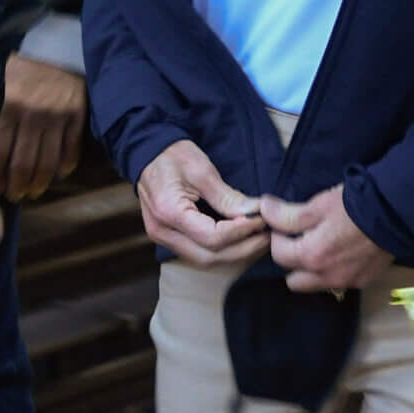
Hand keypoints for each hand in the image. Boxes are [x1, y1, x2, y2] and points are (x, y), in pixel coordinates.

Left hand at [0, 54, 85, 201]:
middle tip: (15, 196)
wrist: (54, 45)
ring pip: (49, 161)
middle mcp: (34, 116)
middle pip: (24, 161)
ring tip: (34, 191)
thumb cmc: (19, 64)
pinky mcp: (78, 115)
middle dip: (17, 184)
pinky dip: (66, 164)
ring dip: (40, 181)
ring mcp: (58, 117)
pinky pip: (72, 148)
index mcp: (9, 107)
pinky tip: (60, 174)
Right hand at [133, 138, 266, 269]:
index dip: (242, 232)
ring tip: (258, 240)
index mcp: (168, 212)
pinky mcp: (167, 237)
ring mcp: (162, 237)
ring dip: (235, 254)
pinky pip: (198, 254)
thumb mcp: (201, 170)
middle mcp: (162, 231)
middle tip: (268, 236)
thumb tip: (255, 214)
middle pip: (209, 256)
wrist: (146, 152)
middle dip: (243, 249)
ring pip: (204, 261)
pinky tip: (240, 241)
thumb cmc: (172, 155)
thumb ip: (227, 197)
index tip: (262, 220)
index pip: (213, 237)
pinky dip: (222, 251)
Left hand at [260, 185, 390, 293]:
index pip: (278, 255)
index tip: (285, 223)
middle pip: (294, 280)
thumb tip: (263, 210)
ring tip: (319, 246)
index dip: (278, 236)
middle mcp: (328, 277)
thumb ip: (286, 215)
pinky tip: (340, 252)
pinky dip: (333, 271)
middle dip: (292, 261)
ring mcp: (348, 282)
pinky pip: (339, 282)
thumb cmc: (351, 207)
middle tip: (299, 239)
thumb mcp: (315, 206)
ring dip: (312, 270)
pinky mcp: (364, 281)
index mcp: (312, 258)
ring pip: (317, 284)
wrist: (395, 214)